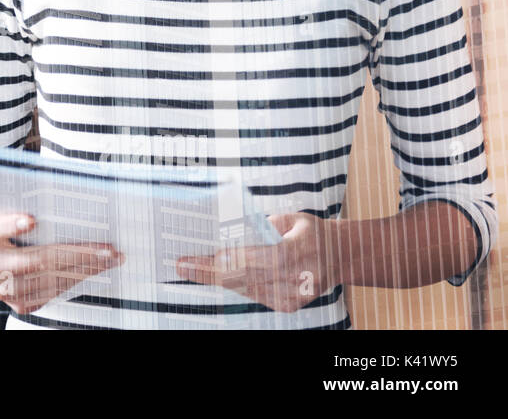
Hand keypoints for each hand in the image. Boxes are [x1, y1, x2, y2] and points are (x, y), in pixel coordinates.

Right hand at [0, 212, 123, 316]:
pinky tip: (92, 270)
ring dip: (85, 270)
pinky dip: (75, 280)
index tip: (30, 220)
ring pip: (51, 280)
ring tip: (108, 260)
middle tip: (106, 248)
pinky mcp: (19, 303)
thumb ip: (19, 214)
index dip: (12, 224)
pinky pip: (53, 293)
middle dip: (77, 254)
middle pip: (36, 260)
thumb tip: (59, 210)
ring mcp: (5, 289)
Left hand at [175, 212, 340, 312]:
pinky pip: (254, 294)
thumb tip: (233, 228)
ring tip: (192, 269)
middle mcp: (293, 279)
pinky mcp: (288, 305)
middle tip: (183, 266)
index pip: (249, 260)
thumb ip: (265, 224)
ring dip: (217, 279)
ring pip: (244, 288)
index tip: (194, 260)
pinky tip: (217, 275)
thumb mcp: (293, 218)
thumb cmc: (313, 232)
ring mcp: (291, 296)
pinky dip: (235, 284)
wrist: (341, 257)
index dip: (220, 263)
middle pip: (241, 278)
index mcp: (294, 252)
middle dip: (208, 272)